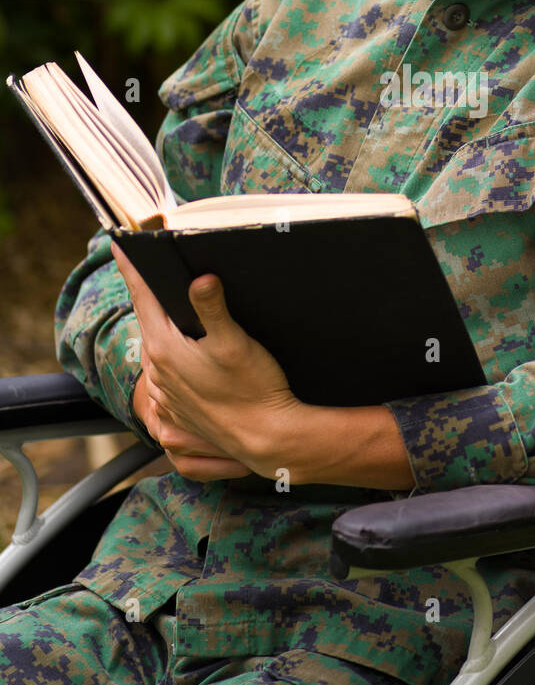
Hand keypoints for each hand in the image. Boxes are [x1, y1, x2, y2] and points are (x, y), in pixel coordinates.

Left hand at [111, 240, 303, 474]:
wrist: (266, 439)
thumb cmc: (255, 390)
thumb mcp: (236, 342)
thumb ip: (213, 307)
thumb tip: (200, 278)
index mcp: (166, 350)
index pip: (142, 298)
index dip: (131, 268)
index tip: (118, 245)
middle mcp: (158, 373)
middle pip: (148, 321)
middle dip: (150, 296)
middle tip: (154, 270)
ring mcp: (165, 393)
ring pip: (155, 347)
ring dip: (160, 327)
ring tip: (173, 308)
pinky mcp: (176, 409)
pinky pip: (164, 372)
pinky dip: (168, 354)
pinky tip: (187, 352)